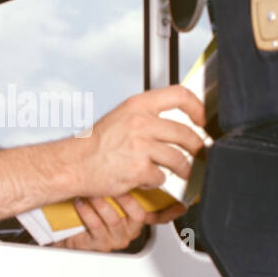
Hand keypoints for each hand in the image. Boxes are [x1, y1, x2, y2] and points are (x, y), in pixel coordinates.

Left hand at [61, 192, 187, 251]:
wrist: (69, 228)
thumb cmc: (92, 208)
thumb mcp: (112, 193)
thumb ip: (127, 182)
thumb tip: (139, 159)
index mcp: (137, 218)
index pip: (160, 215)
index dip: (172, 210)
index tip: (181, 205)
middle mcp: (130, 230)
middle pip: (139, 215)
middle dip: (126, 198)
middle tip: (116, 182)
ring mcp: (116, 238)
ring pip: (115, 219)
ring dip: (103, 202)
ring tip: (93, 191)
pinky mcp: (100, 243)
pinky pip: (97, 226)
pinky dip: (88, 211)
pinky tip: (81, 201)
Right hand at [74, 86, 208, 199]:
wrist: (74, 163)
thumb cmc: (96, 143)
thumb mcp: (122, 117)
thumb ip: (148, 116)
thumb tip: (176, 123)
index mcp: (138, 105)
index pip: (179, 95)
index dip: (198, 107)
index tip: (203, 120)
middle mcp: (140, 122)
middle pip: (186, 133)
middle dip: (198, 148)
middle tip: (200, 154)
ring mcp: (140, 146)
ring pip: (179, 159)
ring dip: (183, 169)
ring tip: (181, 172)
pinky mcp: (138, 169)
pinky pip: (162, 177)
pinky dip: (156, 181)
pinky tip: (145, 178)